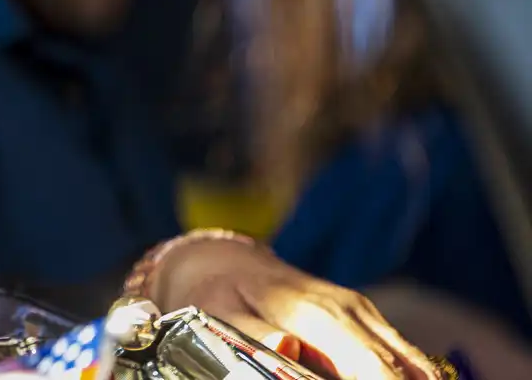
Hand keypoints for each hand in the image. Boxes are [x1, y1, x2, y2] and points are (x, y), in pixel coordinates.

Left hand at [151, 239, 432, 379]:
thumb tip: (288, 347)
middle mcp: (351, 310)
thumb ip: (254, 334)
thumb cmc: (220, 293)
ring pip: (412, 363)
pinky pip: (403, 358)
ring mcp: (364, 314)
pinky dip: (404, 376)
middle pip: (402, 367)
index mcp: (317, 312)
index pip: (371, 364)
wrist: (229, 264)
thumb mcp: (221, 313)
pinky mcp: (368, 323)